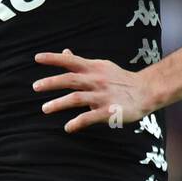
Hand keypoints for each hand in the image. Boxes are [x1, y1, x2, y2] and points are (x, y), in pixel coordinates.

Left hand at [33, 48, 155, 131]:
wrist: (145, 91)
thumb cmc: (119, 79)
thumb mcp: (101, 66)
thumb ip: (81, 62)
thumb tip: (64, 52)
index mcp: (93, 68)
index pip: (70, 61)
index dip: (53, 59)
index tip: (37, 58)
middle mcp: (96, 80)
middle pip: (70, 79)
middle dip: (51, 82)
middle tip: (35, 87)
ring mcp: (102, 96)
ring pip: (77, 98)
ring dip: (59, 103)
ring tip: (45, 109)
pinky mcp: (109, 111)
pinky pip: (90, 117)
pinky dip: (78, 122)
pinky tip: (68, 128)